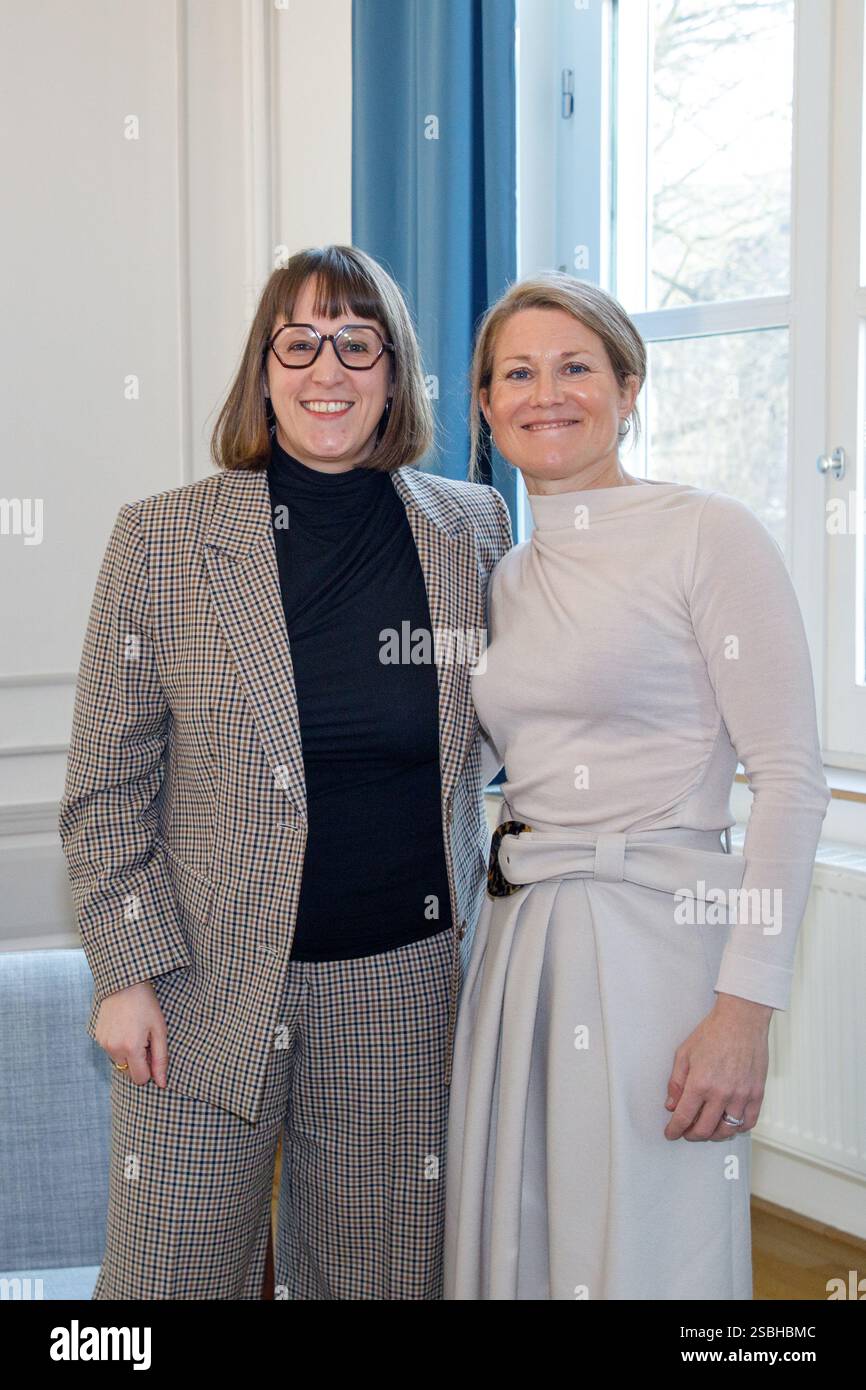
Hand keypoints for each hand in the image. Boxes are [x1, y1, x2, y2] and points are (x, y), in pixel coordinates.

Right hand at [94, 980, 168, 1087]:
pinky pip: (110, 1051)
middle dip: (138, 1062)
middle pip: (128, 1073)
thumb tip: (162, 1084)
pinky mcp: (97, 1037)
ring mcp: (103, 1043)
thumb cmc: (146, 1005)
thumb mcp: (159, 1030)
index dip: (150, 1068)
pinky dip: (119, 1045)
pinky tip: (124, 1027)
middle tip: (145, 1039)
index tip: (153, 1051)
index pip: (140, 1079)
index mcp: (131, 1048)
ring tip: (134, 1030)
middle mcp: (113, 1049)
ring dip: (128, 1053)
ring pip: (119, 1062)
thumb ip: (161, 1059)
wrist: (124, 983)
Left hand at [663, 993, 772, 1140]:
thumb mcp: (684, 1054)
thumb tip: (671, 1105)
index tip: (671, 1133)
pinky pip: (748, 1122)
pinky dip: (738, 1128)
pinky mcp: (757, 1093)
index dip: (675, 1130)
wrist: (741, 1020)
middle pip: (704, 1129)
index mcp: (700, 1083)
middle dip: (692, 1135)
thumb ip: (676, 1082)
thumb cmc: (713, 1032)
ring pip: (727, 1129)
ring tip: (707, 1129)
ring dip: (714, 1134)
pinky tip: (729, 1123)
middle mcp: (721, 1093)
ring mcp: (741, 1095)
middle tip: (687, 1132)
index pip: (684, 1117)